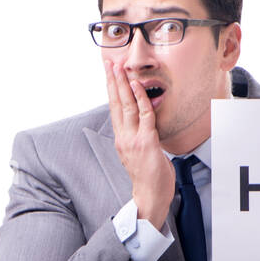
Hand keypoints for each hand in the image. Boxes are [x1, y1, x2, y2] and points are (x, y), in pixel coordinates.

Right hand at [106, 60, 173, 229]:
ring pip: (126, 106)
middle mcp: (123, 137)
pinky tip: (137, 86)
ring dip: (123, 85)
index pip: (114, 109)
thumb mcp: (139, 153)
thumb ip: (138, 137)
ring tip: (119, 68)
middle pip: (115, 104)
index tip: (109, 74)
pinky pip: (144, 115)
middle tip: (109, 63)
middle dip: (112, 81)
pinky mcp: (146, 142)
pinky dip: (140, 99)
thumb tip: (143, 124)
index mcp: (121, 139)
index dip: (111, 90)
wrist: (150, 197)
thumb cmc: (148, 178)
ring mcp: (133, 139)